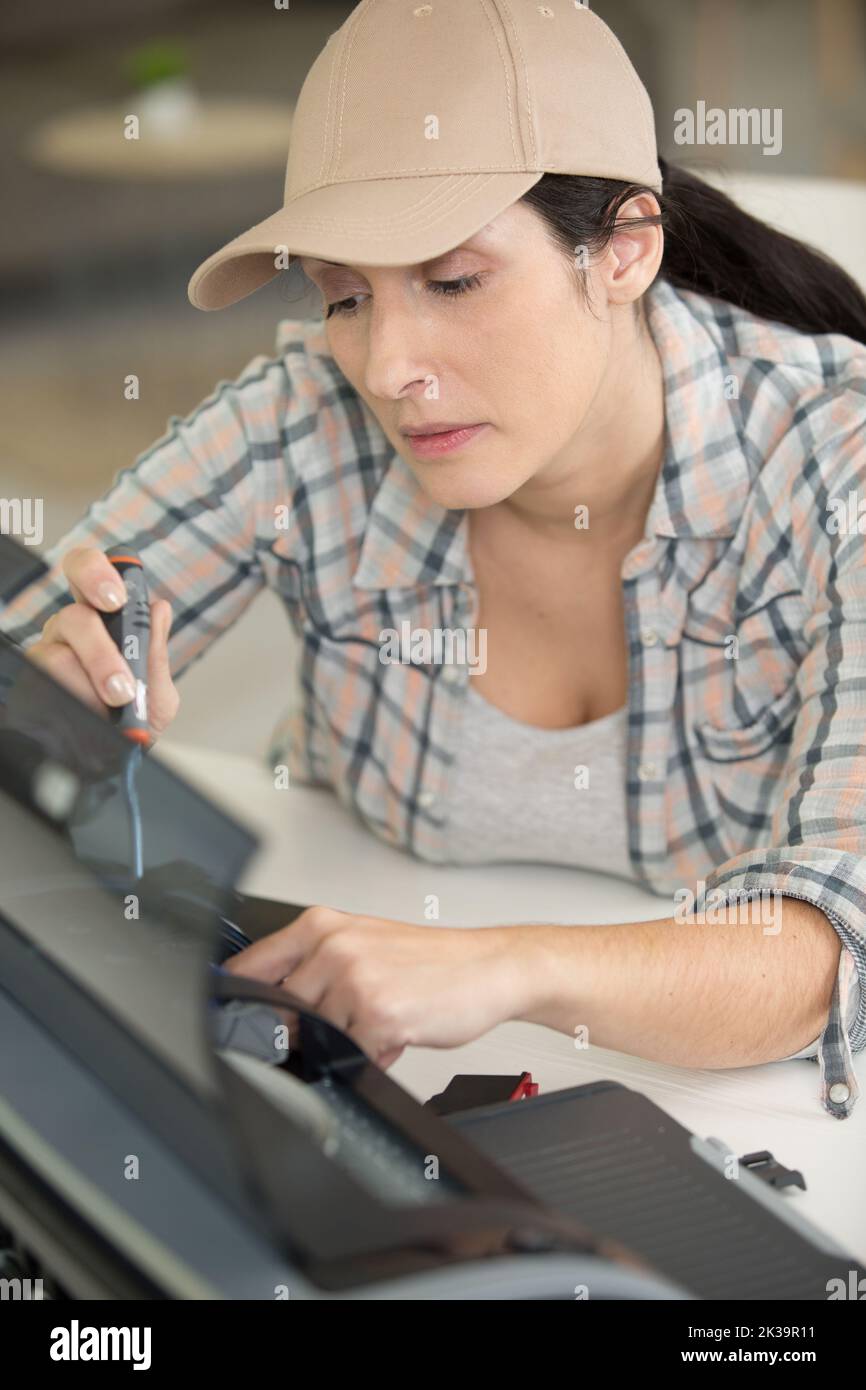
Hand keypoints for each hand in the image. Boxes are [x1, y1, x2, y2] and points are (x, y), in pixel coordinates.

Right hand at [24, 545, 178, 740]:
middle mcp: (70, 630)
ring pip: (57, 658)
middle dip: (101, 653)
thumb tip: (160, 609)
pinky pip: (44, 687)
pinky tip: (89, 718)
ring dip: (90, 688)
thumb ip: (156, 653)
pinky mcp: (31, 685)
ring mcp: (47, 656)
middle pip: (74, 617)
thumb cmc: (135, 719)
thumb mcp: (157, 691)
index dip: (97, 573)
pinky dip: (74, 705)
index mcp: (102, 617)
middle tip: (121, 685)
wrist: (117, 760)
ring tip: (112, 711)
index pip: (88, 570)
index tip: (116, 599)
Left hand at [222, 906, 534, 1067]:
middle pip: (282, 1012)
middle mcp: (333, 948)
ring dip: (349, 1040)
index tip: (222, 1017)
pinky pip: (354, 1055)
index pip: (251, 967)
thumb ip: (314, 970)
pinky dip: (375, 1054)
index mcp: (322, 926)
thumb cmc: (431, 960)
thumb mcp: (364, 945)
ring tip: (385, 1017)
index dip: (232, 999)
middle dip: (309, 1028)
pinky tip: (400, 1031)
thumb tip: (269, 1011)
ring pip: (320, 1036)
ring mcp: (353, 982)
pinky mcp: (377, 1016)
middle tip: (353, 1016)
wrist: (490, 967)